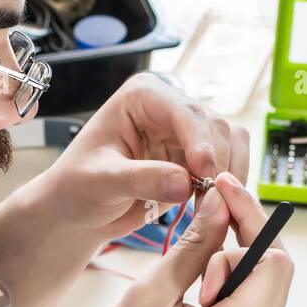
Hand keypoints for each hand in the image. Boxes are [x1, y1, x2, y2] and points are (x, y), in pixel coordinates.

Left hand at [28, 73, 249, 240]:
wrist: (77, 210)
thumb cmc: (77, 187)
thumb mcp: (102, 182)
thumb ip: (141, 179)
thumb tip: (183, 184)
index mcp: (142, 96)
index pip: (183, 111)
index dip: (199, 142)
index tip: (204, 175)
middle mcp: (169, 106)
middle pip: (213, 126)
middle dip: (216, 164)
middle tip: (209, 201)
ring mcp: (185, 131)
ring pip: (229, 142)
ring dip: (228, 174)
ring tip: (210, 206)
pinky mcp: (195, 156)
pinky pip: (229, 161)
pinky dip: (229, 183)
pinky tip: (215, 205)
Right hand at [67, 174, 292, 306]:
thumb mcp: (151, 296)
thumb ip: (192, 246)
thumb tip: (218, 206)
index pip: (274, 260)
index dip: (252, 218)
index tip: (223, 191)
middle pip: (274, 276)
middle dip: (240, 243)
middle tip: (199, 233)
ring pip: (258, 294)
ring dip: (227, 272)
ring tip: (183, 285)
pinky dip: (222, 295)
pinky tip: (186, 299)